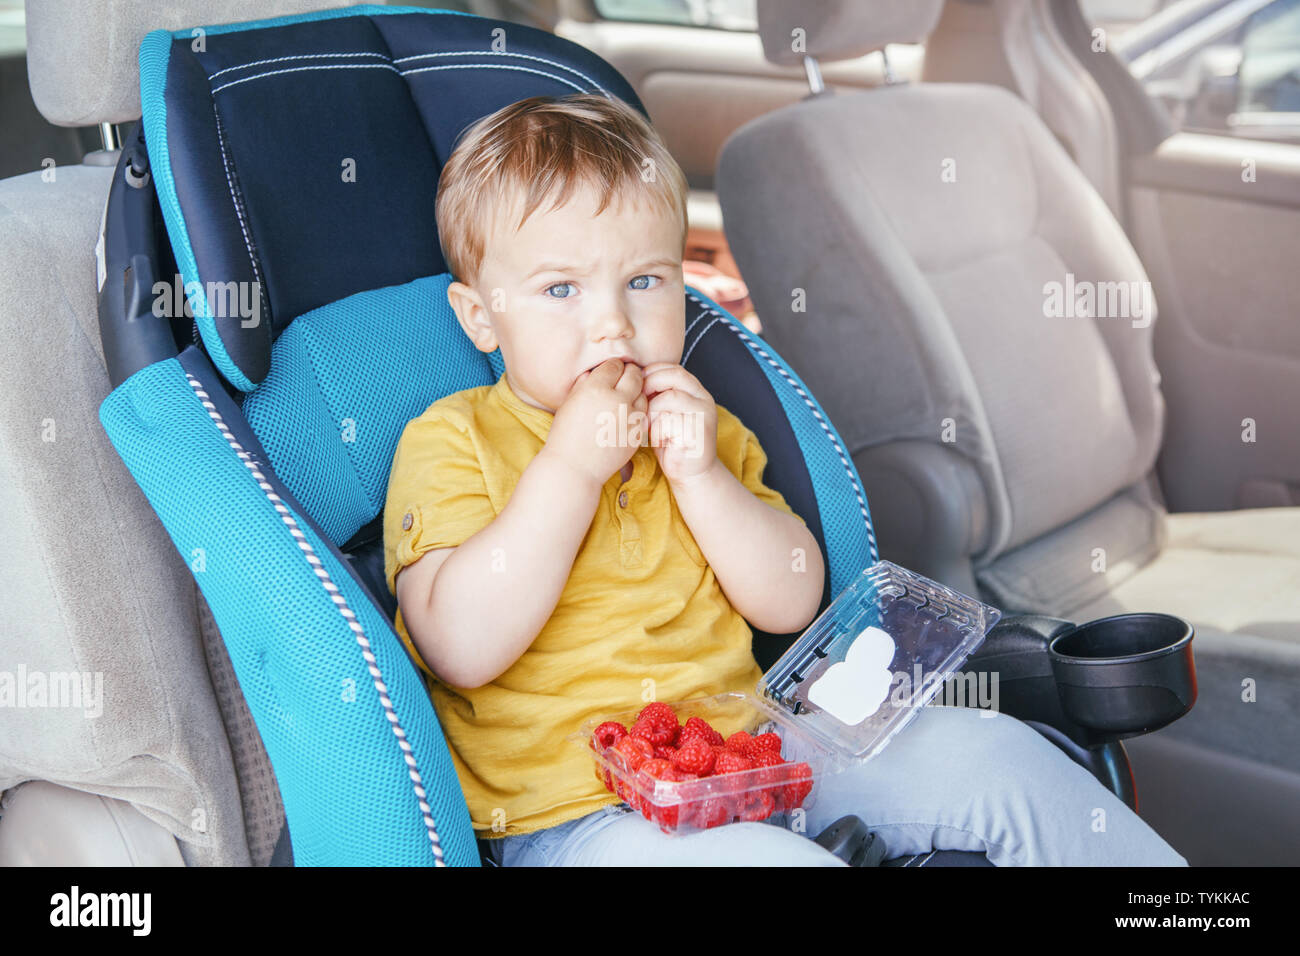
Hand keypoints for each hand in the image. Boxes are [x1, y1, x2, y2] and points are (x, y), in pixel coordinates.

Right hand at [542, 359, 647, 486]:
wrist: (574, 468)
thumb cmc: (565, 436)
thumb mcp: (568, 403)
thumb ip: (583, 383)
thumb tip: (593, 372)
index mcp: (596, 389)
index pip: (614, 365)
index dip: (613, 367)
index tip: (611, 371)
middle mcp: (616, 400)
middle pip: (634, 375)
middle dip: (629, 373)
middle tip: (623, 378)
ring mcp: (630, 417)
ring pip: (643, 393)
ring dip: (636, 392)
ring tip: (624, 398)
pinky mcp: (638, 433)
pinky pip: (644, 414)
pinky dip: (638, 412)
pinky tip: (626, 416)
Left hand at [640, 363, 716, 484]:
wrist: (691, 474)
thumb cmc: (672, 442)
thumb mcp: (665, 413)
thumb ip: (658, 395)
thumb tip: (633, 376)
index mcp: (697, 391)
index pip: (674, 368)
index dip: (652, 372)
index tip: (636, 384)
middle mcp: (704, 399)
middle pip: (675, 376)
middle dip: (650, 385)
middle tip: (638, 401)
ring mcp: (704, 415)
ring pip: (670, 398)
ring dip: (652, 410)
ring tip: (649, 425)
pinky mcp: (698, 432)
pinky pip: (669, 422)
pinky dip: (657, 430)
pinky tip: (659, 441)